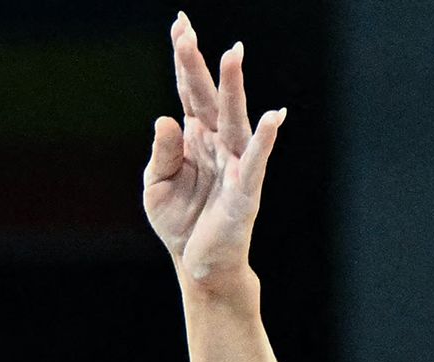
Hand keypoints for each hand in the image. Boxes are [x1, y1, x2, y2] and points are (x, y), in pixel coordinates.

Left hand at [144, 14, 286, 293]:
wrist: (198, 264)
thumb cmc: (181, 221)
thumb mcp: (157, 186)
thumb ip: (162, 153)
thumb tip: (165, 119)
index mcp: (195, 137)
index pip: (189, 91)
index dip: (184, 60)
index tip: (179, 25)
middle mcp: (217, 142)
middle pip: (207, 96)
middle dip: (199, 63)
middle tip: (186, 30)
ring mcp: (234, 163)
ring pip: (234, 118)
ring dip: (234, 88)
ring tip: (232, 54)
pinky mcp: (246, 189)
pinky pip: (257, 160)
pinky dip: (266, 139)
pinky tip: (275, 117)